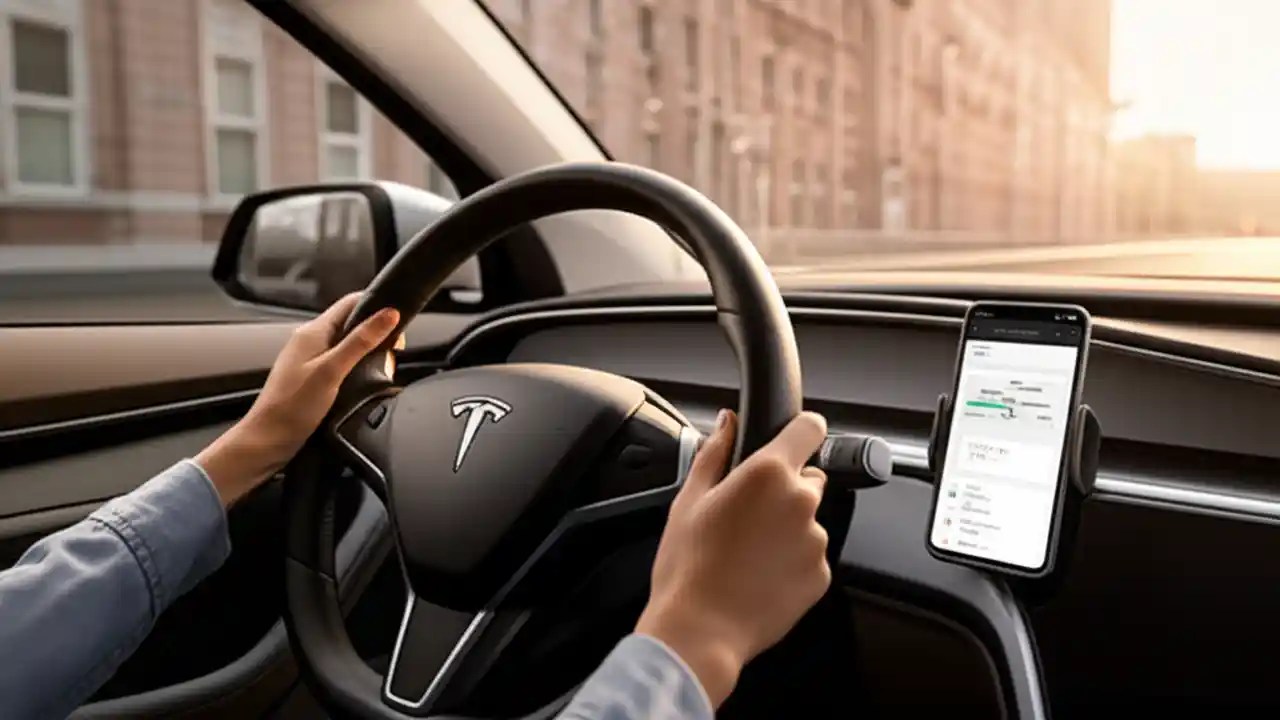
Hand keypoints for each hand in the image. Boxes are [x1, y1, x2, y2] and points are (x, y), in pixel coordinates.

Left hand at [196, 293, 400, 505]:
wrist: (269, 441)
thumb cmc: (292, 407)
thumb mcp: (332, 370)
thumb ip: (361, 341)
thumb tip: (389, 313)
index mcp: (313, 331)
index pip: (351, 302)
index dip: (377, 306)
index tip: (398, 322)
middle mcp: (312, 341)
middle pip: (353, 324)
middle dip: (377, 336)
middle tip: (390, 355)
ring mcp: (313, 360)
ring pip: (350, 346)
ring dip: (369, 355)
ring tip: (379, 373)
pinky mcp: (316, 378)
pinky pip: (344, 364)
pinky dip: (358, 370)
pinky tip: (363, 385)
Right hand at [635, 409, 829, 706]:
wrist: (700, 631)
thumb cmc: (688, 567)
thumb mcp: (689, 500)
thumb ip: (715, 453)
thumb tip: (727, 423)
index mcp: (768, 474)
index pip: (810, 429)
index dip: (801, 430)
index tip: (792, 438)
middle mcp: (801, 502)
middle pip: (808, 478)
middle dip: (784, 488)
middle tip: (747, 514)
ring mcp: (815, 541)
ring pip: (808, 520)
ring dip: (787, 528)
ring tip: (747, 552)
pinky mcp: (821, 575)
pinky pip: (810, 556)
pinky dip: (791, 561)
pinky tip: (758, 574)